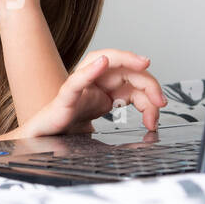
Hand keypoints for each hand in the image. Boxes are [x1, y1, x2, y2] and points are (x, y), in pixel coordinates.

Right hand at [18, 50, 167, 136]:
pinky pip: (77, 80)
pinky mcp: (65, 97)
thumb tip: (153, 121)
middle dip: (147, 81)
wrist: (43, 144)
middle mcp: (93, 83)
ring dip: (125, 59)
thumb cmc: (70, 132)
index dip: (150, 90)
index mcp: (104, 89)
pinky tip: (103, 62)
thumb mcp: (106, 126)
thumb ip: (125, 120)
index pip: (132, 80)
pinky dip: (90, 70)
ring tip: (143, 64)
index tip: (161, 106)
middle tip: (160, 101)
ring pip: (103, 61)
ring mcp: (79, 87)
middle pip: (124, 69)